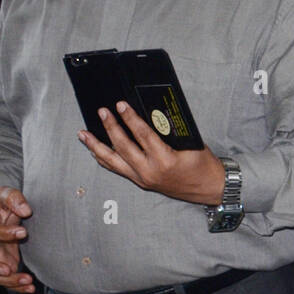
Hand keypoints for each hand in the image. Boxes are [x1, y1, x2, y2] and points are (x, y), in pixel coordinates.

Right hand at [0, 186, 35, 293]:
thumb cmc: (0, 204)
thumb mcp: (4, 194)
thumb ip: (14, 198)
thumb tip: (26, 210)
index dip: (4, 233)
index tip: (23, 232)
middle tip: (7, 269)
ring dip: (9, 280)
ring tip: (28, 281)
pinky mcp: (4, 264)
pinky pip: (7, 279)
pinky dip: (17, 286)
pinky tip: (31, 288)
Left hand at [78, 101, 224, 203]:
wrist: (209, 188)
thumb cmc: (203, 166)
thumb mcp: (190, 144)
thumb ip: (170, 131)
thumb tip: (151, 115)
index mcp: (164, 160)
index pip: (142, 134)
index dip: (130, 118)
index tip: (121, 105)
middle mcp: (149, 171)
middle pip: (123, 146)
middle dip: (111, 126)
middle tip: (102, 111)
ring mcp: (142, 178)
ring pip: (113, 160)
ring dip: (97, 145)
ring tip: (84, 134)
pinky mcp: (140, 182)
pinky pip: (117, 169)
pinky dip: (104, 158)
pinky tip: (95, 150)